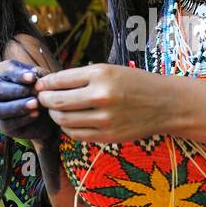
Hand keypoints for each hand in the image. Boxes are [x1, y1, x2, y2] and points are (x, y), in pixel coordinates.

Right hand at [0, 59, 58, 142]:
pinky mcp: (3, 126)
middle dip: (16, 91)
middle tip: (34, 92)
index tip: (32, 77)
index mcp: (3, 72)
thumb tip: (34, 74)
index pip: (5, 70)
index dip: (18, 74)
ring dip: (17, 106)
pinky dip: (22, 119)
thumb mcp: (45, 80)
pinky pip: (7, 123)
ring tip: (36, 104)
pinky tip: (36, 114)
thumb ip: (40, 76)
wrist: (50, 116)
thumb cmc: (44, 91)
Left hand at [35, 64, 171, 142]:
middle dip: (45, 100)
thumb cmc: (135, 83)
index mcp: (101, 74)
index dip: (45, 84)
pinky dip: (68, 128)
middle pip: (57, 102)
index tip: (40, 85)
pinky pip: (76, 134)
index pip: (59, 80)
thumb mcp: (110, 70)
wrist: (165, 104)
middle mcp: (101, 96)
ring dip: (55, 115)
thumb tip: (49, 84)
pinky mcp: (107, 136)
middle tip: (43, 98)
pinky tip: (71, 121)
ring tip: (56, 109)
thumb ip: (81, 77)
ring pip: (64, 120)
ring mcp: (105, 119)